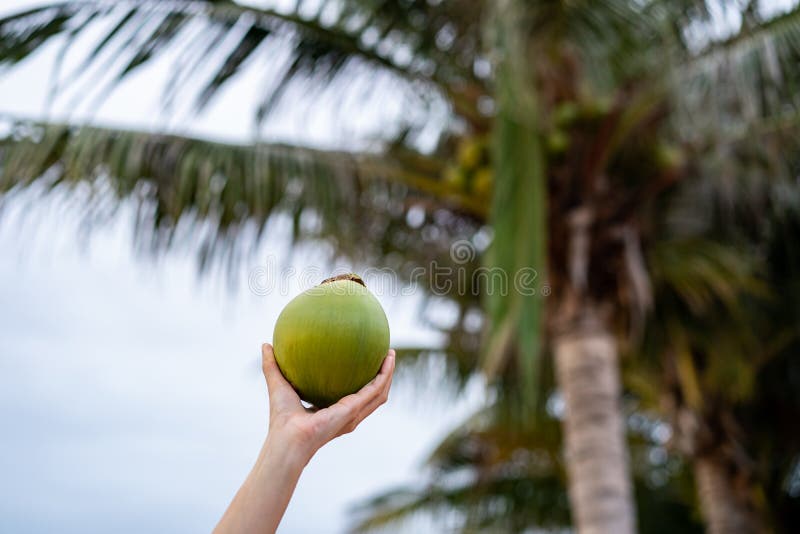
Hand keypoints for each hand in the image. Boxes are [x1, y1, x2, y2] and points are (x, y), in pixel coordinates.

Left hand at [260, 343, 394, 464]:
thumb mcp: (278, 384)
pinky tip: (387, 360)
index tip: (364, 361)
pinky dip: (384, 375)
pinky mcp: (354, 410)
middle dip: (381, 376)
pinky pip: (375, 390)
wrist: (287, 437)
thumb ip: (272, 365)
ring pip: (380, 393)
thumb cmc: (281, 419)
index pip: (352, 396)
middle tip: (384, 356)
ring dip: (388, 375)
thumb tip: (266, 344)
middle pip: (372, 395)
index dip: (361, 380)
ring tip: (390, 355)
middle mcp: (348, 415)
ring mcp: (353, 414)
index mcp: (333, 412)